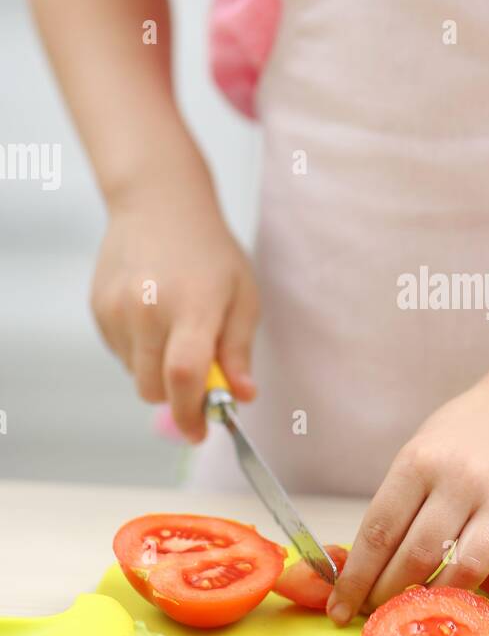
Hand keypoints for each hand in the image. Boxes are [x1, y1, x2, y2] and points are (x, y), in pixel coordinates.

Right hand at [91, 187, 258, 440]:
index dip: (192, 414)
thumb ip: (238, 351)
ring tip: (175, 328)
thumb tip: (241, 396)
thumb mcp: (243, 297)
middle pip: (154, 388)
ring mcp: (118, 308)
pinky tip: (153, 315)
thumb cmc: (210, 253)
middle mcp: (149, 309)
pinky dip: (139, 351)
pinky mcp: (98, 308)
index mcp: (194, 306)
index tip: (201, 432)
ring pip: (136, 375)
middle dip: (177, 397)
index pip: (186, 376)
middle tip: (198, 378)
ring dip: (158, 370)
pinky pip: (120, 354)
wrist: (159, 204)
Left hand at [326, 382, 488, 623]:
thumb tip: (359, 576)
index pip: (379, 533)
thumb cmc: (457, 443)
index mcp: (419, 462)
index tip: (342, 609)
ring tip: (430, 606)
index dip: (358, 579)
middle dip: (392, 596)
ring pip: (470, 566)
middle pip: (419, 555)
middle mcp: (461, 476)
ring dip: (445, 598)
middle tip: (382, 614)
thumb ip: (394, 509)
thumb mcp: (416, 458)